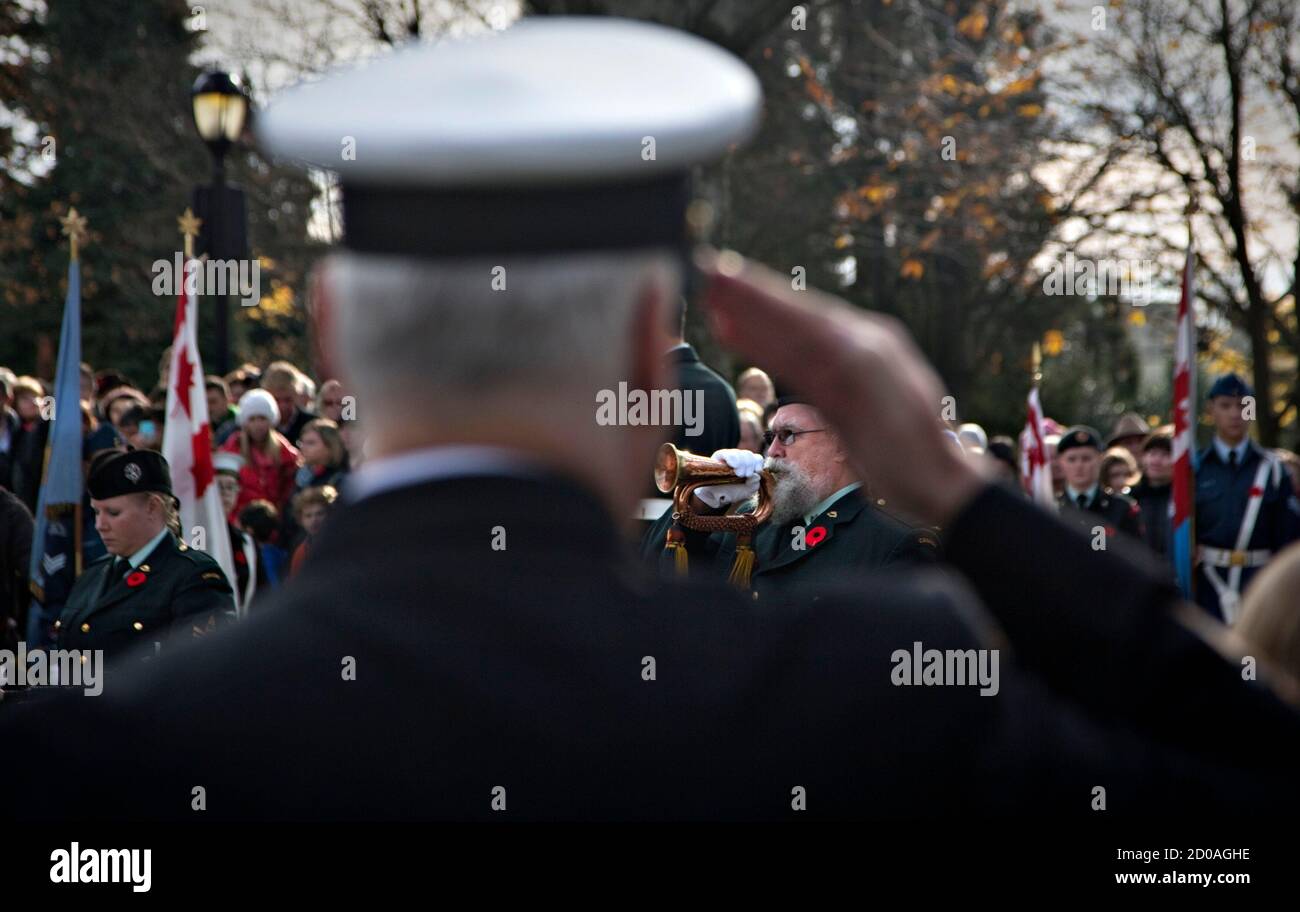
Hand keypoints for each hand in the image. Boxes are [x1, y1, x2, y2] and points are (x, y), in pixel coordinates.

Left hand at [697, 249, 990, 525]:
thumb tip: (806, 369)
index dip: (770, 299)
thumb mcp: (870, 405)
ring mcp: (862, 363)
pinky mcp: (854, 390)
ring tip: (712, 283)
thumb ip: (838, 381)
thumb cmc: (906, 452)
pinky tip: (729, 331)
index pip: (812, 316)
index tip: (731, 281)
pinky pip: (799, 361)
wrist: (944, 484)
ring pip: (796, 327)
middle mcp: (868, 342)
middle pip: (801, 311)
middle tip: (711, 266)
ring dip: (752, 304)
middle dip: (755, 290)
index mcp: (872, 343)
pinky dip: (763, 343)